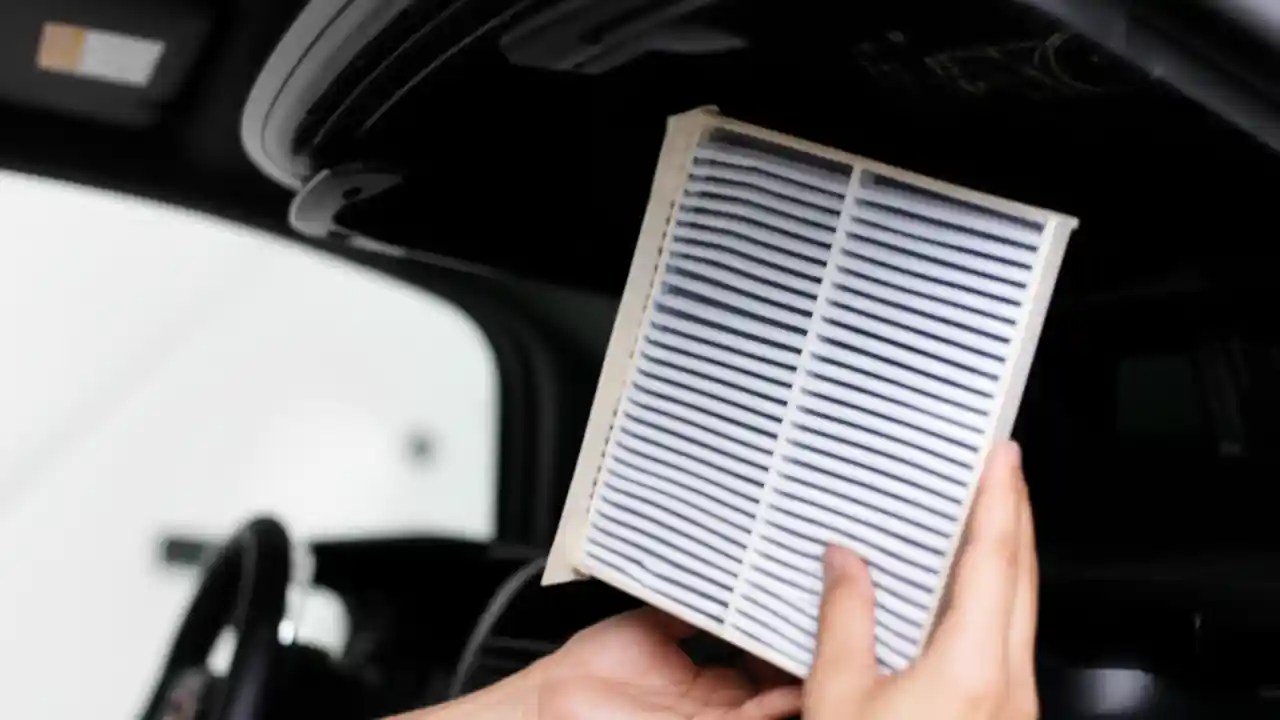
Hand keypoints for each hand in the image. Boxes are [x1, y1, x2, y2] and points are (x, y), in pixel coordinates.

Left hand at [404, 609, 801, 719]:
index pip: (765, 656)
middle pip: (780, 678)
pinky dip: (781, 702)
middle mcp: (720, 703)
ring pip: (779, 702)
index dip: (791, 633)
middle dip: (809, 653)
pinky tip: (796, 679)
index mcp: (711, 680)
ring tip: (832, 646)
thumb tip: (718, 564)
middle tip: (840, 619)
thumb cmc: (589, 669)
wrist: (551, 702)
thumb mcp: (653, 623)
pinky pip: (756, 719)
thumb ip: (691, 604)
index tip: (816, 600)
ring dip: (805, 677)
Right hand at [804, 440, 1039, 718]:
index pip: (994, 563)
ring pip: (1023, 616)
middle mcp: (1010, 685)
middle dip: (1016, 520)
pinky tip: (972, 598)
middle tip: (1001, 473)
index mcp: (971, 668)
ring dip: (1009, 563)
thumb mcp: (839, 697)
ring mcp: (1016, 706)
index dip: (1000, 501)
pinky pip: (1010, 648)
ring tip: (991, 522)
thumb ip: (845, 622)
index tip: (1002, 456)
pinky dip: (997, 606)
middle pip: (1024, 584)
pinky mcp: (1007, 719)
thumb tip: (843, 561)